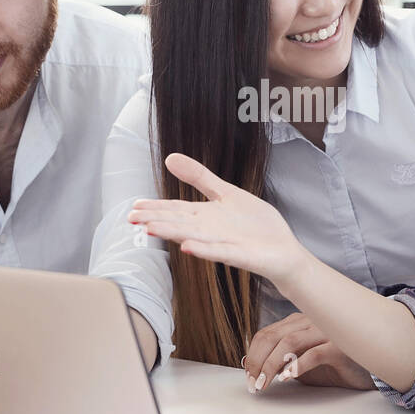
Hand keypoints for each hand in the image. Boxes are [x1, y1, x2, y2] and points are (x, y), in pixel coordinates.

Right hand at [127, 153, 311, 287]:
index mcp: (205, 216)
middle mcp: (209, 231)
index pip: (175, 210)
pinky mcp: (240, 255)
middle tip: (131, 220)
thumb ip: (199, 178)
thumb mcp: (226, 193)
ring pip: (193, 237)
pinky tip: (187, 247)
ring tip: (149, 230)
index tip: (134, 207)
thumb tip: (170, 157)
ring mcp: (223, 244)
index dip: (155, 208)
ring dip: (172, 234)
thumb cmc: (255, 225)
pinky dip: (203, 250)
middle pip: (178, 224)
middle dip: (156, 221)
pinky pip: (219, 252)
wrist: (283, 250)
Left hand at [243, 312, 374, 392]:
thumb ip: (280, 361)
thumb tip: (253, 367)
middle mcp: (311, 321)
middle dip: (259, 361)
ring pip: (290, 342)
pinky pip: (315, 353)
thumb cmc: (334, 366)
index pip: (267, 333)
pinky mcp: (340, 346)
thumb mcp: (302, 364)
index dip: (253, 354)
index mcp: (299, 322)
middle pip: (274, 336)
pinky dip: (298, 365)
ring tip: (265, 384)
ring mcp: (327, 331)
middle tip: (253, 383)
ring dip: (272, 364)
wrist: (368, 371)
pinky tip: (288, 377)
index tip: (248, 375)